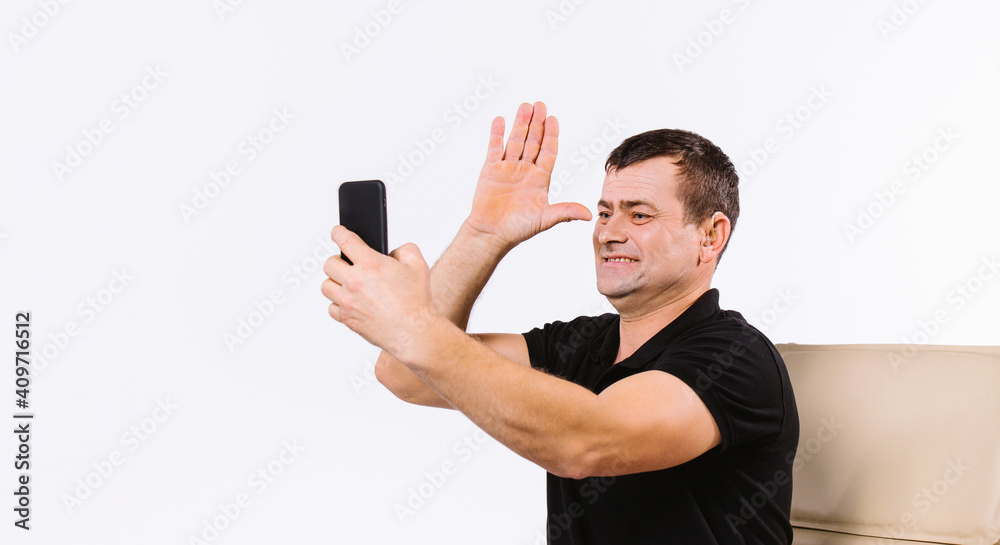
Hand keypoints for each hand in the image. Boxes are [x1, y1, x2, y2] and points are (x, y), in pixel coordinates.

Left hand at [321, 225, 440, 359]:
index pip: (345, 241)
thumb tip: (394, 252)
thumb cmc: (416, 302)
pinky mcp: (347, 319)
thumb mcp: (418, 265)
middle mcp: (354, 282)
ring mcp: (348, 302)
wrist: (413, 333)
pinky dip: (337, 304)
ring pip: (326, 286)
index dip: (338, 233)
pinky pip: (331, 308)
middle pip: (329, 264)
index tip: (337, 232)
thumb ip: (405, 250)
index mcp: (370, 264)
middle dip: (337, 261)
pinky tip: (350, 302)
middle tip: (347, 264)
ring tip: (347, 284)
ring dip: (334, 282)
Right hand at [465, 101, 592, 251]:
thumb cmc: (518, 229)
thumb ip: (565, 212)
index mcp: (540, 179)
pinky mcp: (490, 170)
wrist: (491, 233)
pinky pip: (494, 148)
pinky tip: (500, 120)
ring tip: (525, 106)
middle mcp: (525, 171)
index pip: (548, 151)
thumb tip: (589, 214)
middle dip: (537, 123)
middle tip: (540, 104)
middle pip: (533, 141)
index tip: (553, 119)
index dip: (551, 135)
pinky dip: (496, 134)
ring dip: (520, 123)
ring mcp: (507, 168)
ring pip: (515, 140)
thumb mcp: (545, 219)